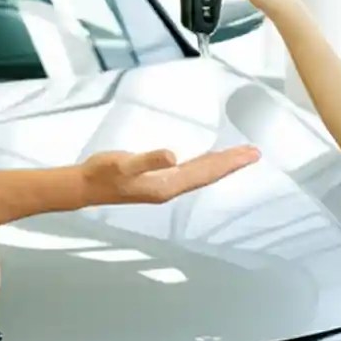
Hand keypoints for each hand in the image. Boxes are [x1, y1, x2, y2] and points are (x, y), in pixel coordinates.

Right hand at [79, 146, 260, 205]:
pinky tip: (207, 159)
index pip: (206, 172)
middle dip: (231, 163)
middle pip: (208, 174)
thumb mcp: (123, 164)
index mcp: (167, 185)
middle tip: (254, 153)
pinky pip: (190, 171)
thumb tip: (173, 155)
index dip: (228, 163)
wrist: (86, 186)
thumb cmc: (103, 174)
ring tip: (239, 157)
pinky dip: (204, 164)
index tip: (249, 154)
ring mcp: (165, 185)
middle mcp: (170, 187)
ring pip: (201, 174)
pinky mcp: (158, 180)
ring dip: (221, 165)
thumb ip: (148, 160)